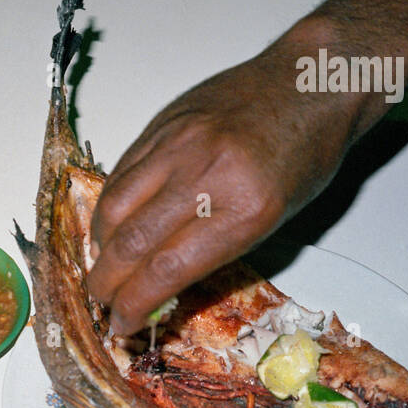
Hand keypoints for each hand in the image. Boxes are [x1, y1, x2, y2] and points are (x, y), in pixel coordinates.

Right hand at [86, 34, 361, 334]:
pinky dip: (110, 208)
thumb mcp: (272, 220)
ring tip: (103, 267)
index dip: (133, 305)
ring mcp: (179, 143)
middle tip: (101, 303)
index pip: (166, 269)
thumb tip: (159, 287)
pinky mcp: (163, 122)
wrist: (309, 83)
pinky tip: (112, 227)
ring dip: (99, 247)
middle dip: (106, 283)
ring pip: (114, 205)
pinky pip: (121, 172)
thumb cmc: (303, 158)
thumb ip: (214, 253)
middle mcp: (206, 174)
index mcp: (244, 209)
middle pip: (131, 242)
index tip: (122, 325)